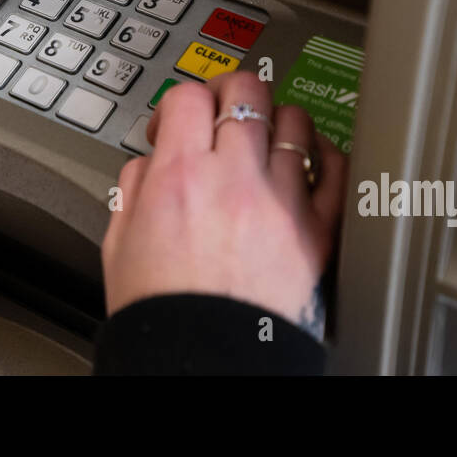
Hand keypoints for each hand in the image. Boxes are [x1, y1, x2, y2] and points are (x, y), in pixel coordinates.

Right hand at [101, 71, 346, 336]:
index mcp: (180, 178)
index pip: (188, 95)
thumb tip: (149, 163)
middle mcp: (235, 180)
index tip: (177, 119)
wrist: (206, 365)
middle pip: (246, 90)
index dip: (180, 100)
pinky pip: (336, 170)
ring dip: (276, 116)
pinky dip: (326, 153)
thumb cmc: (164, 315)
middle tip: (221, 108)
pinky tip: (312, 156)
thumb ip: (134, 188)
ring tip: (266, 132)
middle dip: (229, 91)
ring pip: (294, 119)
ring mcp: (282, 203)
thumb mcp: (119, 244)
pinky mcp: (317, 232)